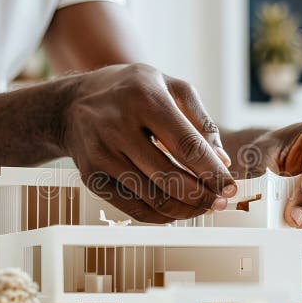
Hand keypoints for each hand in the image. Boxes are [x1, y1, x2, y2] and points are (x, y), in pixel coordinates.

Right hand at [58, 63, 236, 222]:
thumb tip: (222, 160)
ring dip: (186, 210)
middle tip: (219, 201)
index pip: (187, 146)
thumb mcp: (168, 86)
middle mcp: (118, 125)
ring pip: (153, 198)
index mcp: (144, 97)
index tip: (230, 186)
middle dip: (203, 196)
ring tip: (203, 207)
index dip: (213, 172)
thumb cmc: (130, 92)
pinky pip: (133, 208)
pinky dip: (161, 216)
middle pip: (171, 177)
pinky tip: (177, 210)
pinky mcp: (92, 177)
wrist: (72, 104)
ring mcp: (102, 154)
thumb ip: (200, 120)